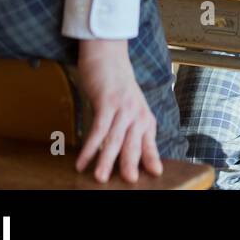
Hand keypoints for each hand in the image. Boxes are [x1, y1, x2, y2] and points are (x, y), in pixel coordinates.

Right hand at [74, 39, 161, 183]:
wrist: (108, 57)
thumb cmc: (117, 87)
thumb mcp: (129, 110)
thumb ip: (129, 131)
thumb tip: (125, 157)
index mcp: (145, 119)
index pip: (150, 143)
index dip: (153, 159)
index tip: (157, 174)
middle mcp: (137, 115)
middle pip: (134, 144)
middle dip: (131, 165)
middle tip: (129, 182)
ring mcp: (123, 108)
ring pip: (115, 140)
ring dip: (106, 160)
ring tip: (100, 178)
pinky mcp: (107, 103)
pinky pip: (98, 129)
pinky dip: (90, 147)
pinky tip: (82, 160)